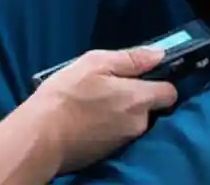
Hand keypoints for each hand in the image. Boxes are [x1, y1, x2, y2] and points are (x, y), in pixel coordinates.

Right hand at [31, 47, 178, 173]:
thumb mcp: (95, 63)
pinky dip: (108, 126)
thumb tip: (158, 54)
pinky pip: (117, 134)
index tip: (143, 75)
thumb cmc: (65, 96)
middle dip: (136, 98)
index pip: (170, 92)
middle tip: (108, 87)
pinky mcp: (109, 154)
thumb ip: (131, 59)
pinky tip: (88, 119)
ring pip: (132, 121)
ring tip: (94, 103)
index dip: (160, 81)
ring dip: (120, 112)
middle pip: (150, 108)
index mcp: (138, 100)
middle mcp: (137, 124)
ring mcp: (124, 141)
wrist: (40, 138)